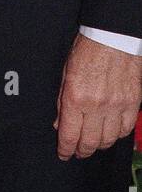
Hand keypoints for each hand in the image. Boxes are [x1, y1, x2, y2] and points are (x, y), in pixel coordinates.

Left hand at [53, 32, 141, 158]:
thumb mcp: (65, 73)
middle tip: (78, 151)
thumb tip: (59, 123)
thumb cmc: (88, 50)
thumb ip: (61, 101)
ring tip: (93, 142)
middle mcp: (96, 105)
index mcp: (75, 97)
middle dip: (81, 151)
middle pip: (89, 142)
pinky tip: (110, 132)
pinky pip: (125, 129)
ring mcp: (116, 106)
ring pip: (108, 140)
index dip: (65, 149)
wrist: (113, 37)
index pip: (69, 134)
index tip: (64, 154)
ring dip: (99, 145)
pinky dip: (117, 135)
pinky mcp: (132, 104)